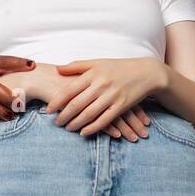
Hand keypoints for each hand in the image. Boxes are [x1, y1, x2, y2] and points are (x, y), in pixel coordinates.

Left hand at [19, 64, 149, 139]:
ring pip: (89, 114)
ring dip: (76, 123)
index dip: (57, 101)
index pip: (69, 90)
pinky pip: (104, 120)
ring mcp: (112, 96)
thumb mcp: (97, 63)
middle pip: (77, 104)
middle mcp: (101, 85)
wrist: (146, 72)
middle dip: (64, 116)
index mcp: (92, 74)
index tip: (48, 110)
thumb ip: (76, 66)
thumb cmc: (117, 67)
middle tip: (55, 123)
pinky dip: (93, 128)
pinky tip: (84, 132)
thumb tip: (57, 69)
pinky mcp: (122, 106)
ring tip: (67, 128)